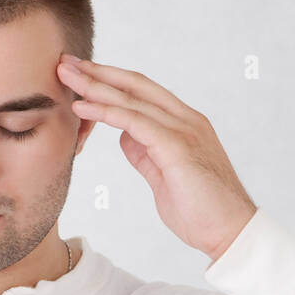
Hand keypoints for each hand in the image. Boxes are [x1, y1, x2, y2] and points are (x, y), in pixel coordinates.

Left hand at [56, 54, 255, 263]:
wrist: (230, 232)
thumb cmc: (200, 209)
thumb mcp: (163, 175)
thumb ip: (146, 152)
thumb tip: (127, 138)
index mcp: (183, 123)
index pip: (142, 92)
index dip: (110, 81)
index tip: (81, 75)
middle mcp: (185, 119)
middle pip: (135, 85)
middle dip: (98, 72)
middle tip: (65, 63)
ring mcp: (183, 130)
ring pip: (132, 99)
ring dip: (95, 86)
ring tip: (65, 76)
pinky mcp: (177, 147)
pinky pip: (134, 122)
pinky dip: (106, 112)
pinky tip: (82, 107)